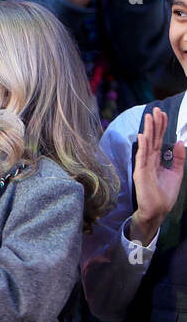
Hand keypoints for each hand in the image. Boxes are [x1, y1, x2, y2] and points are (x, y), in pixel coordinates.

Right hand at [130, 107, 183, 244]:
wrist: (157, 211)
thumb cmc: (165, 194)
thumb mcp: (176, 174)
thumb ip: (177, 158)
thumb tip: (179, 142)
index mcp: (157, 160)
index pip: (158, 140)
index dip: (161, 127)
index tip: (162, 113)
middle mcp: (148, 160)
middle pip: (152, 138)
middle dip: (155, 124)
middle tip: (156, 109)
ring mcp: (143, 165)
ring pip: (147, 144)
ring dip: (148, 130)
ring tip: (149, 117)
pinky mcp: (141, 173)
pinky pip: (142, 157)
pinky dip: (143, 146)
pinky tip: (144, 136)